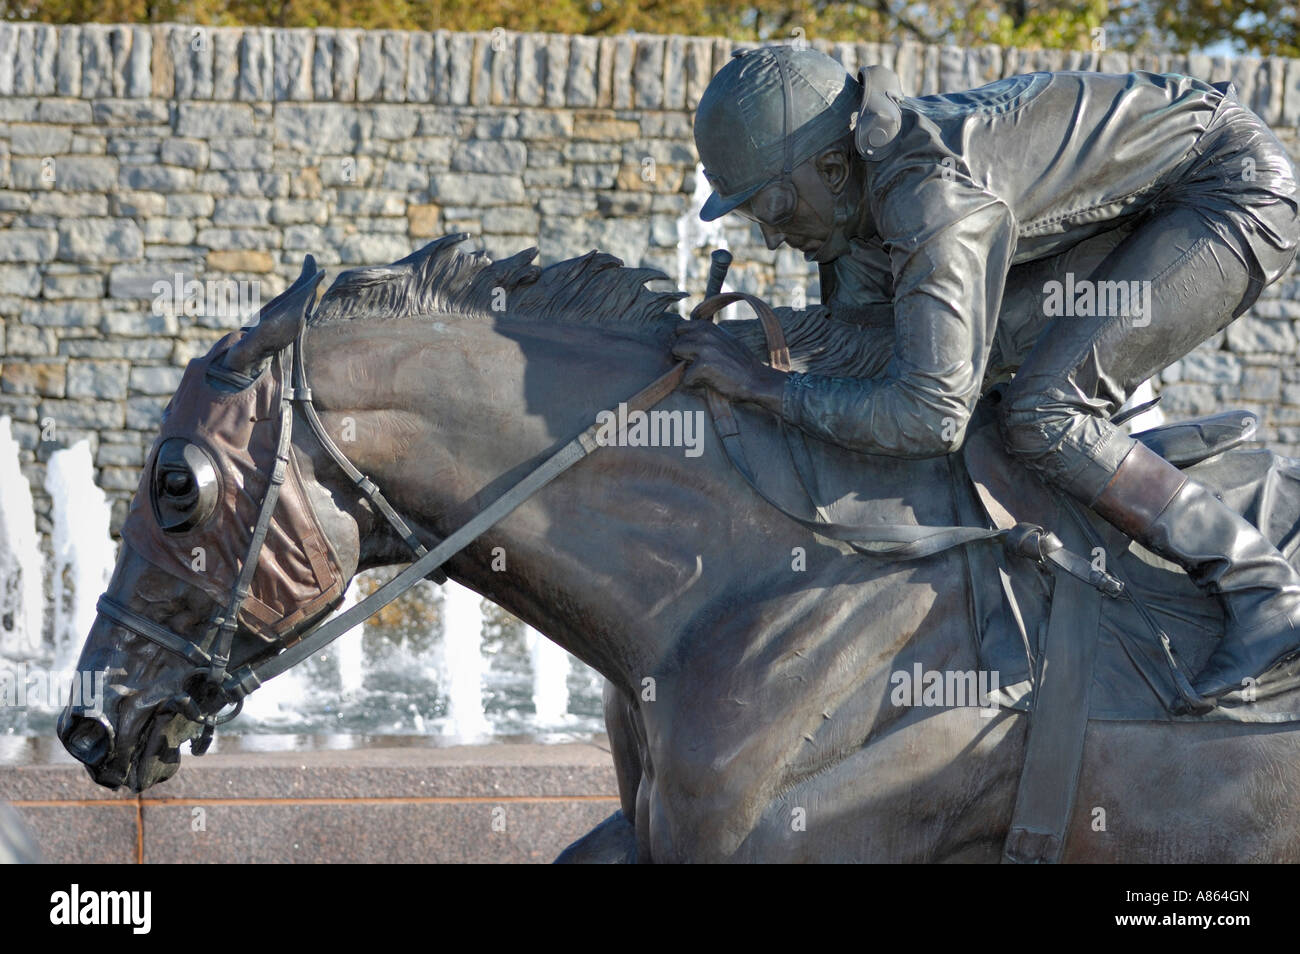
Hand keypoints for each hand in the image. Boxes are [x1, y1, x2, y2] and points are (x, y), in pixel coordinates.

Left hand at [671, 321, 785, 414]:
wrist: (758, 380)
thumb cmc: (740, 363)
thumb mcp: (724, 339)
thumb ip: (706, 334)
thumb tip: (686, 331)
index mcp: (708, 326)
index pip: (680, 329)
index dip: (686, 342)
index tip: (698, 352)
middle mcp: (705, 334)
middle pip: (676, 345)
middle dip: (685, 357)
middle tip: (706, 365)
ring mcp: (704, 348)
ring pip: (678, 358)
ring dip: (688, 368)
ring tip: (707, 372)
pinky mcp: (703, 366)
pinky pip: (685, 378)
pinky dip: (695, 384)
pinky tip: (711, 381)